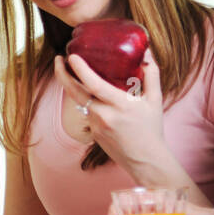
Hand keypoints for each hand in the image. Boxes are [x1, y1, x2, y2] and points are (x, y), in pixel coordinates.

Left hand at [56, 46, 166, 173]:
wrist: (146, 161)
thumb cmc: (152, 129)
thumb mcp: (155, 100)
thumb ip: (152, 74)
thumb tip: (147, 53)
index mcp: (120, 105)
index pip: (94, 84)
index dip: (80, 69)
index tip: (72, 56)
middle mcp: (104, 115)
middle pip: (74, 92)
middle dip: (62, 73)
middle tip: (58, 59)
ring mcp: (96, 126)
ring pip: (80, 101)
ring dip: (75, 86)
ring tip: (74, 71)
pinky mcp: (93, 133)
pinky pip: (87, 112)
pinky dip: (88, 101)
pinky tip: (92, 94)